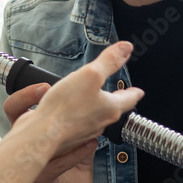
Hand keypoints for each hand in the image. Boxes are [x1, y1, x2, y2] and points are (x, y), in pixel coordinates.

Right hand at [3, 83, 99, 182]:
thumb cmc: (74, 153)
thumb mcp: (76, 125)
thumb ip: (76, 107)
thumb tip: (88, 83)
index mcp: (31, 127)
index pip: (15, 107)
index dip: (25, 95)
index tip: (45, 87)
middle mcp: (26, 144)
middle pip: (15, 121)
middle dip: (30, 105)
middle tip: (49, 94)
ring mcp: (30, 162)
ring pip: (34, 144)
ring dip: (60, 130)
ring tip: (78, 122)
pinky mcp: (41, 178)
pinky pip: (57, 163)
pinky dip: (76, 152)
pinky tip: (91, 143)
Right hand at [27, 42, 142, 154]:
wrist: (43, 134)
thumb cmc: (65, 107)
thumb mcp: (90, 75)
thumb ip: (109, 61)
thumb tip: (126, 48)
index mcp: (111, 107)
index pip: (130, 99)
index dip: (135, 92)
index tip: (139, 91)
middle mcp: (101, 121)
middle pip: (115, 109)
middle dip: (118, 100)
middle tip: (121, 94)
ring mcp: (86, 130)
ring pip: (98, 116)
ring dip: (99, 107)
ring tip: (97, 99)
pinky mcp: (71, 135)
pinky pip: (81, 122)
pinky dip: (82, 114)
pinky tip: (74, 110)